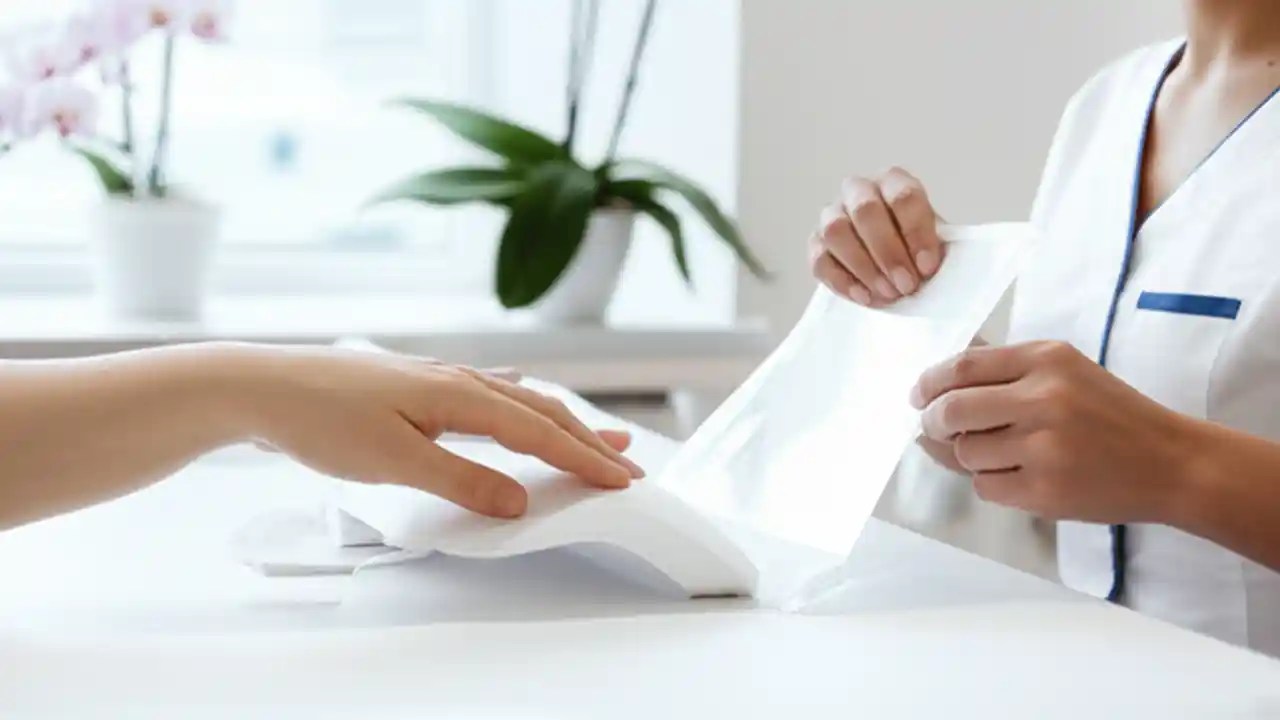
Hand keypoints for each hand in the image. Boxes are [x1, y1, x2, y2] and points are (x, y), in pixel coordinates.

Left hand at [225, 345, 644, 518]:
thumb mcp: (393, 460)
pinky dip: (520, 406)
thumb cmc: (321, 419)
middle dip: (587, 440)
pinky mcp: (419, 386)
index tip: (623, 480)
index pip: (539, 431)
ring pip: (518, 400)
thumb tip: (520, 500)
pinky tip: (520, 401)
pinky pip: (490, 394)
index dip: (583, 458)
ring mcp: (439, 379)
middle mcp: (458, 379)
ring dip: (561, 421)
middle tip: (630, 465)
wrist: (262, 385)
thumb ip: (461, 480)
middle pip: (540, 411)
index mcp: (459, 395)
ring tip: (597, 436)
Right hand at [809, 167, 942, 305]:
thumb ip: (941, 249)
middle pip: (865, 209)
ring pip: (835, 231)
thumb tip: (934, 268)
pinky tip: (865, 297)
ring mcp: (832, 215)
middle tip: (906, 285)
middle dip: (887, 252)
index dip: (916, 232)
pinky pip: (819, 259)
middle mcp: (858, 191)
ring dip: (863, 266)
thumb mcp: (938, 242)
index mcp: (893, 182)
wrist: (895, 263)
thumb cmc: (918, 249)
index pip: (903, 195)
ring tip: (887, 293)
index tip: (927, 266)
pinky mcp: (817, 244)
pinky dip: (842, 281)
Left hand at [909, 341, 1199, 523]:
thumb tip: (934, 389)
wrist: (1172, 463)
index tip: (919, 396)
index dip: (930, 383)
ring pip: (966, 453)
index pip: (964, 366)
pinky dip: (992, 483)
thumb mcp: (1066, 372)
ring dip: (970, 456)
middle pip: (952, 410)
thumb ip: (1006, 373)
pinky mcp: (1045, 489)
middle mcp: (1044, 398)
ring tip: (1004, 454)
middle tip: (934, 429)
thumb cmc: (1113, 415)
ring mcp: (1043, 447)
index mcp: (1047, 360)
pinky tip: (1020, 476)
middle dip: (933, 422)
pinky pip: (986, 487)